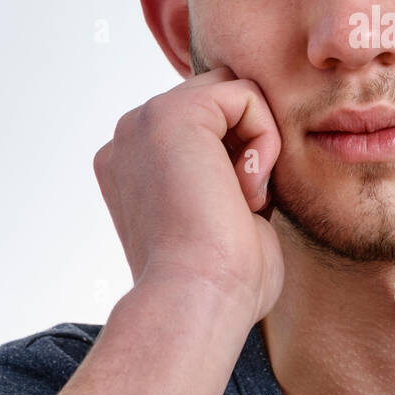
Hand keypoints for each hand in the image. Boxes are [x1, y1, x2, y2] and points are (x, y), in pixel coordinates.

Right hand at [93, 66, 283, 322]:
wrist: (198, 300)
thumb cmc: (220, 282)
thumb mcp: (216, 217)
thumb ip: (224, 177)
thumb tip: (253, 161)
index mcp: (131, 164)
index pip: (205, 125)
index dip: (237, 158)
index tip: (232, 212)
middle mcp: (130, 138)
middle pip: (219, 102)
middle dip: (247, 145)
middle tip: (241, 205)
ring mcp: (145, 121)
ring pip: (235, 95)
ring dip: (256, 145)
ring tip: (241, 199)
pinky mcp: (174, 112)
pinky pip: (246, 95)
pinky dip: (265, 139)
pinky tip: (246, 187)